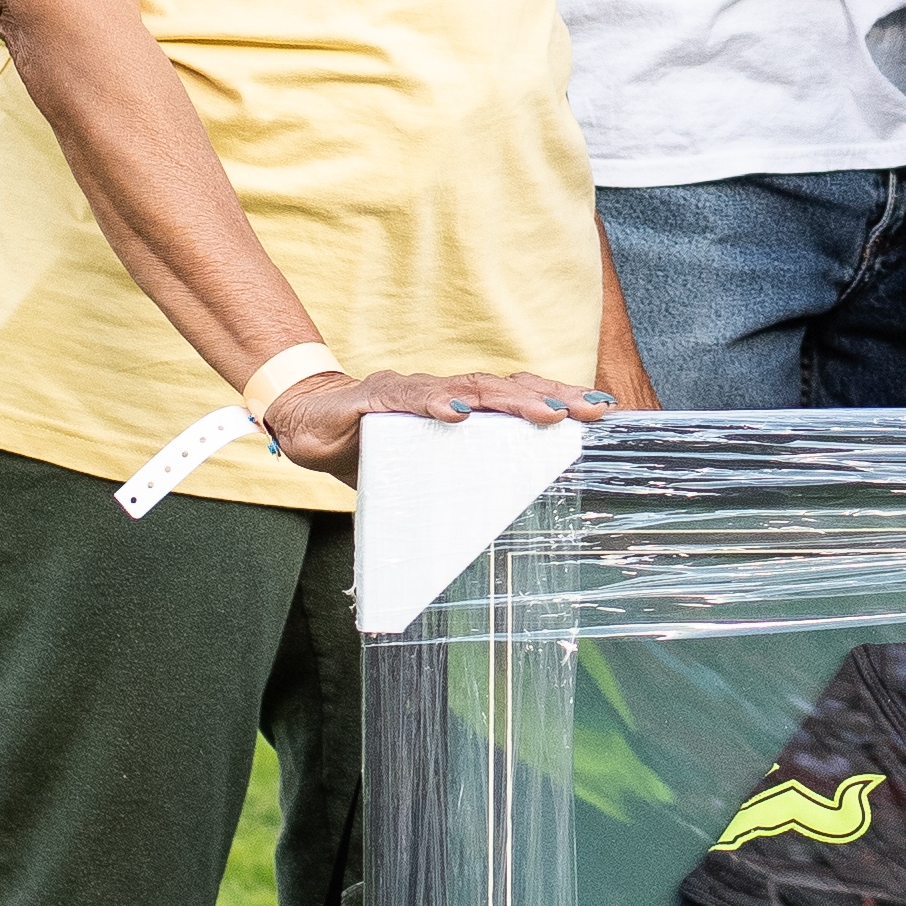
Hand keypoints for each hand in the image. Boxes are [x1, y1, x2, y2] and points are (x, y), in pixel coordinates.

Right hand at [265, 364, 608, 484]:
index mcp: (457, 406)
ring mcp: (407, 391)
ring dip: (508, 400)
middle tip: (590, 409)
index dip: (556, 398)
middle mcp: (439, 391)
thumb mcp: (422, 467)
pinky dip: (432, 403)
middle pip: (502, 387)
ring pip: (465, 388)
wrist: (303, 420)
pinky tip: (456, 413)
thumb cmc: (369, 444)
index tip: (601, 409)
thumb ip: (457, 479)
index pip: (514, 396)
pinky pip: (403, 398)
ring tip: (545, 413)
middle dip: (549, 397)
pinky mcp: (371, 400)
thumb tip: (499, 517)